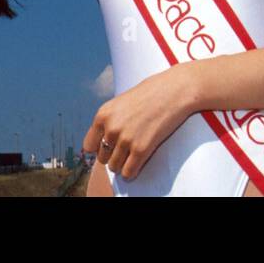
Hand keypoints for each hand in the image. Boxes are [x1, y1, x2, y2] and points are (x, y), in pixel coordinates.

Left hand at [82, 65, 196, 181]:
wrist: (174, 90)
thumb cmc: (150, 94)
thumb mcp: (120, 103)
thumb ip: (109, 120)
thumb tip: (104, 141)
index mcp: (102, 115)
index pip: (89, 146)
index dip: (100, 148)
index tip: (110, 146)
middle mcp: (111, 128)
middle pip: (102, 158)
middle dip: (112, 156)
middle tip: (125, 150)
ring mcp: (126, 139)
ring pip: (114, 167)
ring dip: (122, 165)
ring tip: (131, 157)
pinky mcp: (141, 149)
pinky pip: (129, 172)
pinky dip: (132, 172)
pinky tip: (137, 164)